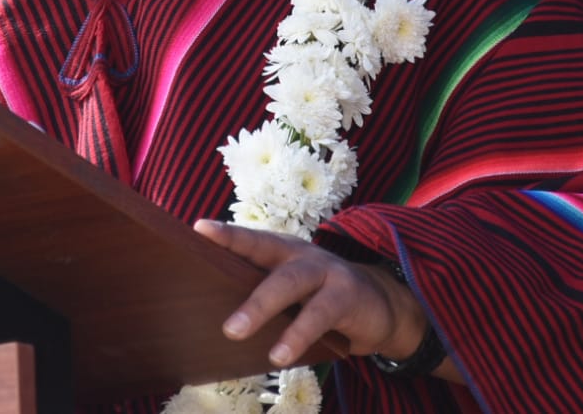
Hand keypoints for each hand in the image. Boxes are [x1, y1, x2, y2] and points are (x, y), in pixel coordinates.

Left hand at [193, 219, 419, 367]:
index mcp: (284, 251)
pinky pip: (318, 315)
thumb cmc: (323, 301)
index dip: (227, 234)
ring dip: (259, 307)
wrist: (384, 308)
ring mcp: (326, 271)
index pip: (251, 239)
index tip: (199, 228)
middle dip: (234, 256)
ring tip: (233, 331)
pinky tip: (280, 355)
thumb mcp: (295, 294)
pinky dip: (297, 335)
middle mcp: (302, 254)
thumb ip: (266, 296)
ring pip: (289, 282)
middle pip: (264, 250)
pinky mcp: (347, 296)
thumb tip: (221, 322)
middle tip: (200, 274)